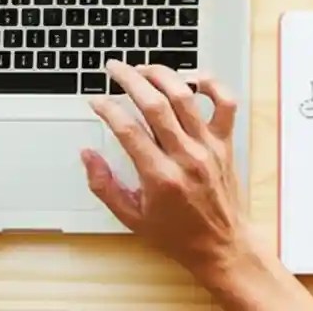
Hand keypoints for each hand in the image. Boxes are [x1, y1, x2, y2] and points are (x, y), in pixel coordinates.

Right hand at [83, 61, 312, 310]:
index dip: (107, 109)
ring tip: (143, 68)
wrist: (221, 246)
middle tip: (113, 68)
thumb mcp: (131, 218)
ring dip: (162, 75)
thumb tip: (87, 155)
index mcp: (160, 177)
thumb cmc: (178, 234)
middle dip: (129, 79)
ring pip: (186, 97)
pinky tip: (191, 78)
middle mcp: (186, 156)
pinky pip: (225, 103)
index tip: (96, 100)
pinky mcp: (225, 142)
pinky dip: (211, 84)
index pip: (128, 130)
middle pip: (155, 104)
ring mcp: (208, 146)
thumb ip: (104, 185)